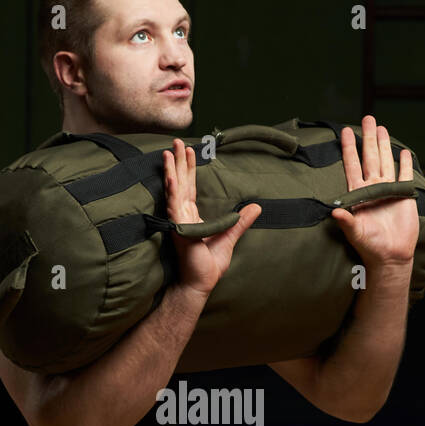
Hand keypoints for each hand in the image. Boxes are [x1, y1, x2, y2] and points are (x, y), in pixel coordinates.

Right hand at [163, 137, 260, 297]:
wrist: (200, 283)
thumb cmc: (209, 266)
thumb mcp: (230, 237)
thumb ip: (240, 221)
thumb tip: (256, 207)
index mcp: (191, 216)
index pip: (189, 187)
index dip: (188, 169)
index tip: (189, 151)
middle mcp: (182, 215)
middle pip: (180, 183)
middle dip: (177, 162)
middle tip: (176, 141)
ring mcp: (178, 221)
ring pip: (174, 190)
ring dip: (171, 171)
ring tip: (168, 152)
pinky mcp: (178, 228)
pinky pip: (174, 206)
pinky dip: (172, 191)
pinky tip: (170, 178)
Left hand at [330, 116, 418, 266]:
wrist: (391, 256)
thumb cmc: (370, 247)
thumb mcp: (355, 234)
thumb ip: (346, 221)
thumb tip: (335, 211)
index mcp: (359, 193)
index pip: (352, 165)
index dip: (350, 148)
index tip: (346, 131)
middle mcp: (372, 188)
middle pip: (370, 157)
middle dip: (369, 138)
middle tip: (367, 118)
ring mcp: (388, 190)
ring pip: (386, 161)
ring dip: (384, 145)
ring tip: (381, 128)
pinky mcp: (403, 196)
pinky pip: (404, 176)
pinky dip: (404, 163)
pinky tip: (403, 152)